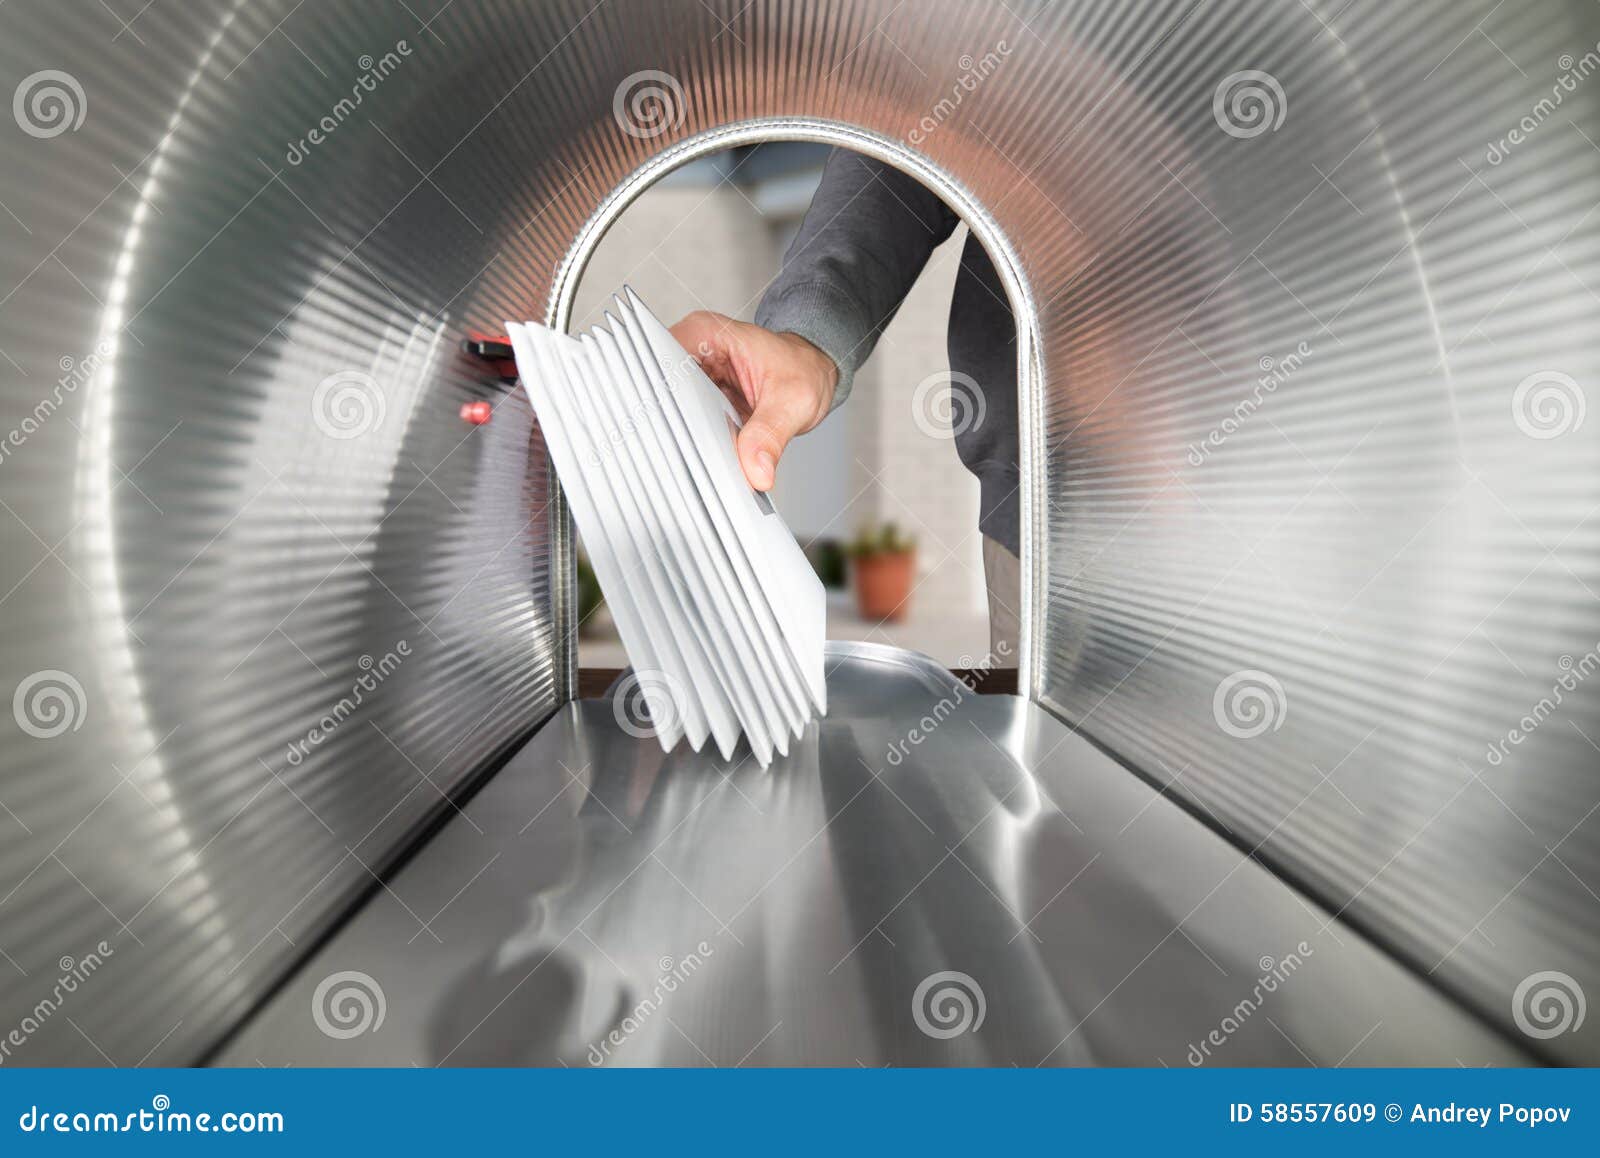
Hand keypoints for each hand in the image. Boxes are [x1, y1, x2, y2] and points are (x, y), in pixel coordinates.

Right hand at [669, 311, 838, 490]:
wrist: (814, 374)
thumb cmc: (804, 369)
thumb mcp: (792, 402)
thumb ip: (770, 435)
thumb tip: (755, 471)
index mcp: (705, 334)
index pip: (662, 365)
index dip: (662, 401)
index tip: (673, 432)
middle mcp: (692, 352)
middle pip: (659, 392)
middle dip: (673, 427)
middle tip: (692, 457)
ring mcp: (693, 377)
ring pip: (669, 412)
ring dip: (683, 438)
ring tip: (701, 460)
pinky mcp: (698, 400)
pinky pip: (686, 424)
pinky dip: (695, 443)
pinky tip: (706, 457)